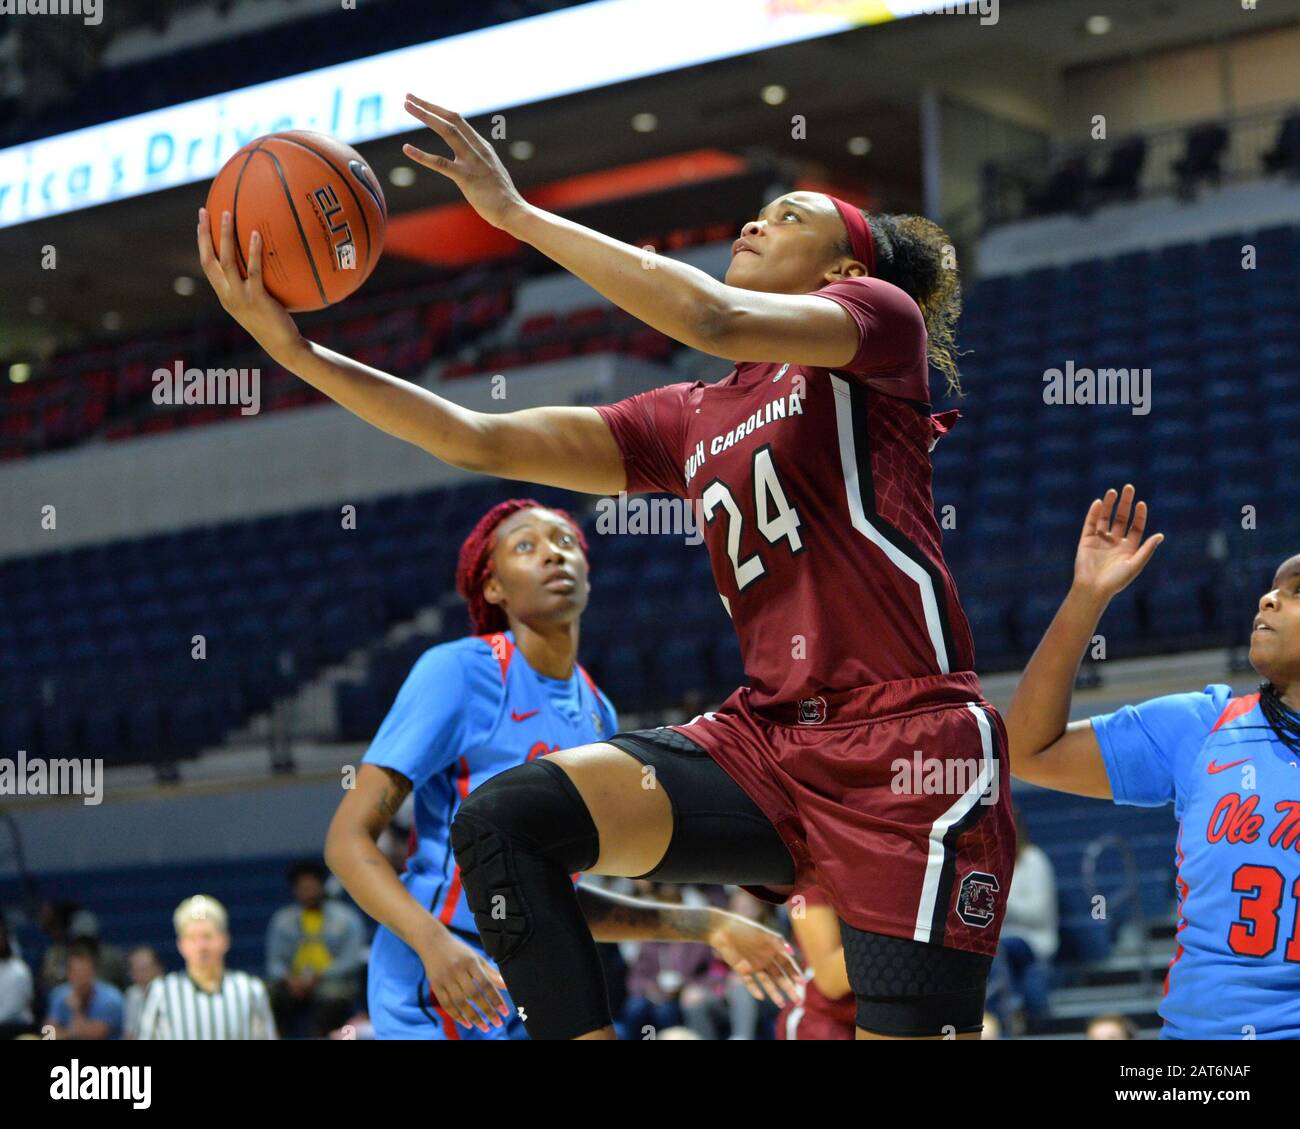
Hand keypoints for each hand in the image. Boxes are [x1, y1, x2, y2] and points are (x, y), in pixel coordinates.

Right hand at [197, 207, 303, 359]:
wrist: (284, 345)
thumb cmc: (275, 323)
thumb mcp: (258, 302)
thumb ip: (254, 283)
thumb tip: (265, 258)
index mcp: (224, 295)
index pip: (206, 265)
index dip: (201, 243)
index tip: (201, 221)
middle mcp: (226, 295)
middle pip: (208, 259)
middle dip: (203, 234)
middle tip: (203, 211)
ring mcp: (240, 298)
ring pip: (226, 261)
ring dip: (224, 236)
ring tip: (227, 213)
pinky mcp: (257, 299)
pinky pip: (253, 271)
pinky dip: (253, 251)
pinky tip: (256, 234)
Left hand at [401, 94, 525, 230]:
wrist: (513, 212)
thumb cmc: (501, 198)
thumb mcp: (489, 172)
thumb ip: (478, 162)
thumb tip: (466, 161)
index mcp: (482, 147)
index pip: (459, 121)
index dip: (439, 110)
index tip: (422, 102)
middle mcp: (478, 149)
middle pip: (451, 119)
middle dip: (429, 106)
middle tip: (408, 96)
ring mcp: (473, 162)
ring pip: (447, 131)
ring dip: (426, 116)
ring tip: (407, 106)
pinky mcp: (466, 178)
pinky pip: (440, 163)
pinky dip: (422, 155)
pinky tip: (406, 148)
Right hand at [418, 930, 509, 1032]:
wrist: (433, 942)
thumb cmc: (459, 951)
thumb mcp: (476, 958)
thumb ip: (491, 973)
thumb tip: (507, 986)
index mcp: (471, 962)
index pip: (486, 983)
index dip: (496, 999)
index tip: (505, 1012)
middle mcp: (458, 970)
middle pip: (474, 995)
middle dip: (487, 1011)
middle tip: (498, 1023)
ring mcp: (445, 978)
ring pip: (460, 1002)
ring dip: (473, 1017)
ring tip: (485, 1027)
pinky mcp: (435, 985)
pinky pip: (447, 1004)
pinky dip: (457, 1016)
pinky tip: (467, 1023)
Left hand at [705, 910, 803, 1006]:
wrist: (721, 928)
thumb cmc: (744, 928)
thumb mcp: (762, 934)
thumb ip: (777, 942)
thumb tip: (793, 953)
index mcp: (772, 948)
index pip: (787, 964)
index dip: (794, 973)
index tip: (802, 983)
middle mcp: (765, 958)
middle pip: (780, 976)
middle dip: (789, 988)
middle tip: (798, 1001)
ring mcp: (754, 965)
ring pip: (767, 982)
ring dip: (774, 993)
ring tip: (782, 1005)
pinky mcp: (742, 969)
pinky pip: (750, 982)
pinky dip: (755, 990)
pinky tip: (761, 997)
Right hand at [1073, 485, 1163, 599]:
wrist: (1093, 589)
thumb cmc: (1116, 581)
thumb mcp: (1135, 564)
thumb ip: (1147, 549)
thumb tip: (1161, 535)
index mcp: (1128, 548)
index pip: (1136, 527)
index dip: (1139, 515)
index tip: (1141, 504)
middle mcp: (1115, 542)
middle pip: (1121, 518)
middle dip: (1125, 503)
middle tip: (1128, 488)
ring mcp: (1100, 541)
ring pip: (1105, 518)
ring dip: (1109, 505)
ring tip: (1112, 491)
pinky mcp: (1086, 541)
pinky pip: (1090, 524)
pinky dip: (1093, 513)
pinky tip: (1098, 502)